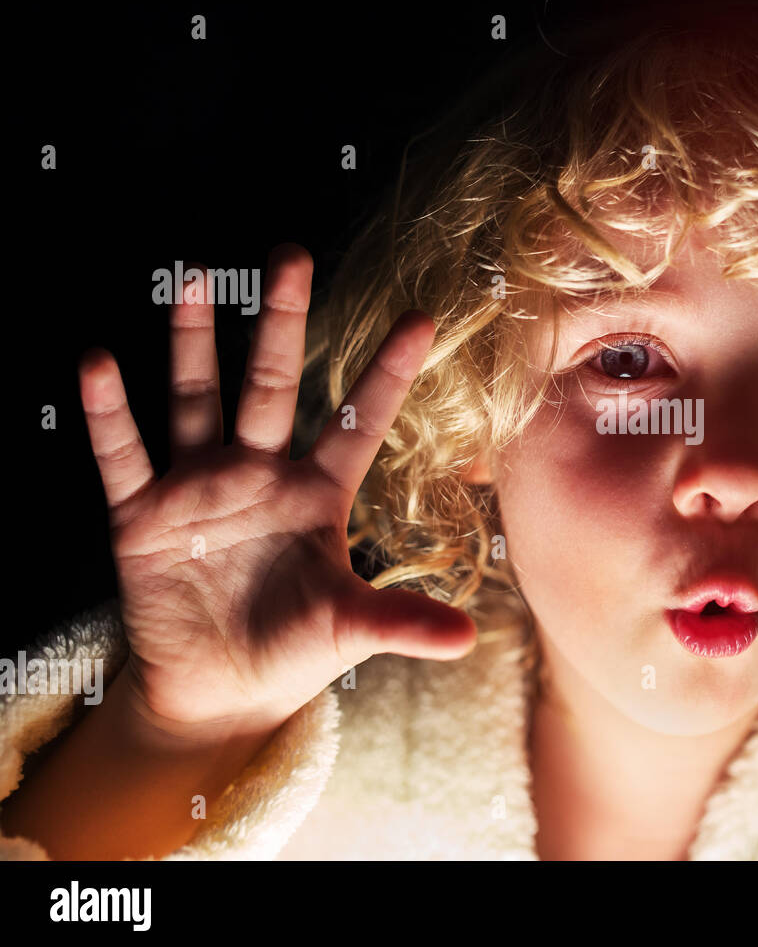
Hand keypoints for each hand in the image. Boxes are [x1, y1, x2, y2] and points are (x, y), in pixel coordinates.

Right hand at [79, 244, 474, 737]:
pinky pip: (124, 457)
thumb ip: (403, 622)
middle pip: (271, 384)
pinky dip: (110, 415)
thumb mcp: (351, 630)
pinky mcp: (143, 517)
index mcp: (317, 493)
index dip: (387, 372)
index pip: (358, 419)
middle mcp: (260, 474)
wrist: (222, 691)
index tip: (422, 319)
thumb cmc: (294, 649)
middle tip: (292, 255)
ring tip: (194, 278)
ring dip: (192, 342)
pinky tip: (99, 363)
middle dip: (281, 322)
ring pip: (196, 399)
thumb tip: (469, 638)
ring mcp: (199, 488)